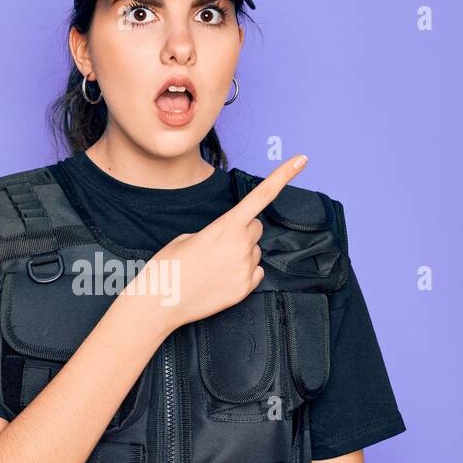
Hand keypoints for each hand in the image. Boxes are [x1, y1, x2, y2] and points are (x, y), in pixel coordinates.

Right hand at [136, 154, 307, 332]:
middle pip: (256, 227)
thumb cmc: (169, 266)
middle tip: (219, 244)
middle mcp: (242, 245)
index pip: (262, 195)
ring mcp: (246, 268)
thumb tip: (230, 241)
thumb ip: (217, 232)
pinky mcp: (245, 288)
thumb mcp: (188, 237)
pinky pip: (255, 272)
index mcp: (227, 226)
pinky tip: (222, 279)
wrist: (161, 302)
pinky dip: (243, 273)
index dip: (284, 175)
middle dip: (243, 230)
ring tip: (215, 266)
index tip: (301, 160)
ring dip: (241, 254)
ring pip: (255, 251)